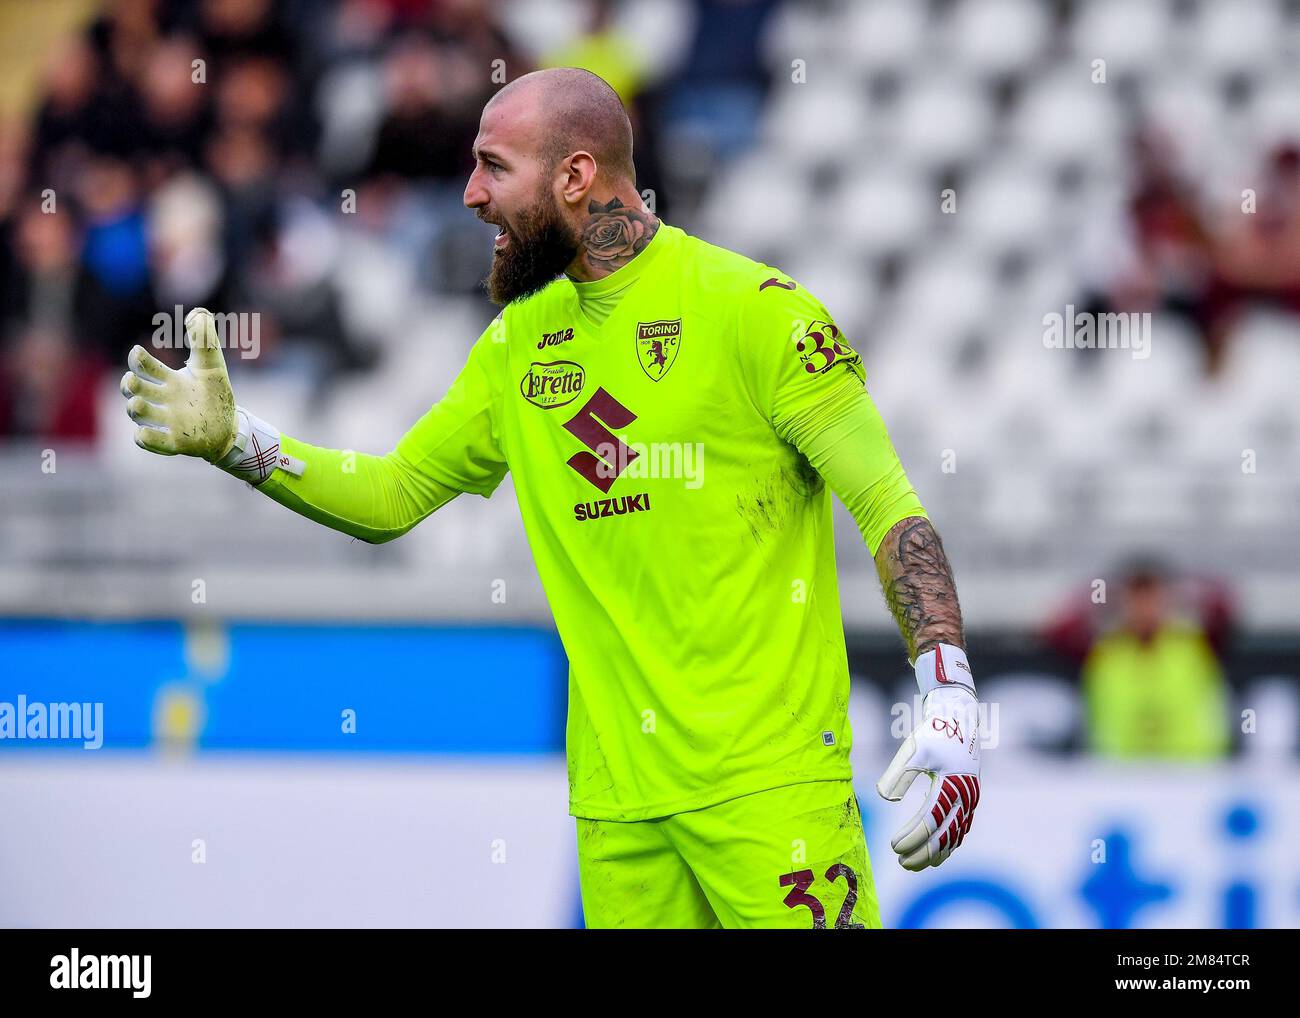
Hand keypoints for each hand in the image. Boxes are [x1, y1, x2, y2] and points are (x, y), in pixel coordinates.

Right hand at [121, 308, 236, 460]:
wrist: (229, 427)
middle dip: (129, 385)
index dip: (139, 360)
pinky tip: (143, 433)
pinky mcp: (174, 442)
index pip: (146, 367)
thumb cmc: (215, 394)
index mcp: (169, 380)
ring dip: (135, 409)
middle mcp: (162, 400)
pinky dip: (146, 438)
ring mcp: (166, 421)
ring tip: (139, 404)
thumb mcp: (213, 364)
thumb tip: (197, 313)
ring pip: (139, 415)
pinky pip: (152, 442)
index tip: (138, 352)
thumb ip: (205, 338)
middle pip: (135, 390)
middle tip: (131, 381)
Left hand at [876, 684, 981, 870]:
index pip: (929, 821)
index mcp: (951, 785)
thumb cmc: (933, 733)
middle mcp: (965, 796)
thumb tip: (885, 798)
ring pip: (955, 836)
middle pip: (944, 835)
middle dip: (922, 852)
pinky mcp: (969, 798)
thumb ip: (898, 774)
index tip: (893, 847)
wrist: (958, 717)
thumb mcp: (913, 749)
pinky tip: (934, 854)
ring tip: (912, 864)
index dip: (912, 837)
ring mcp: (970, 798)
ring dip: (934, 853)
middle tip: (900, 862)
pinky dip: (947, 844)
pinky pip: (961, 829)